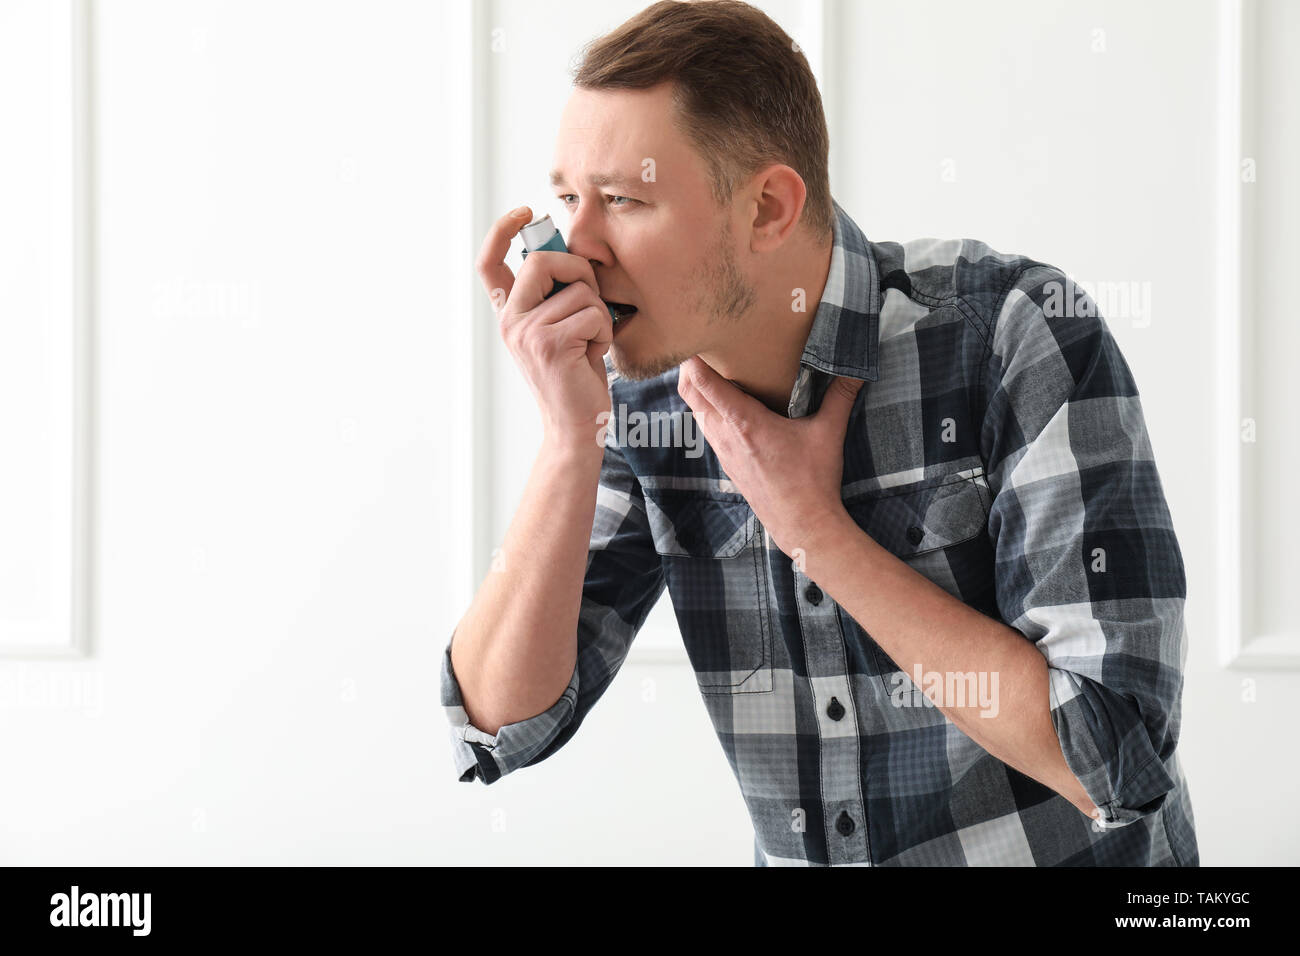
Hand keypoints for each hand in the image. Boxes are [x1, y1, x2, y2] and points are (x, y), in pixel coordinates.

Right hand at [476, 206, 612, 451]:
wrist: (576, 426)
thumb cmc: (577, 375)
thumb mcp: (561, 328)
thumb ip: (557, 295)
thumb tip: (572, 254)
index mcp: (510, 314)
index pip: (489, 263)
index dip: (501, 230)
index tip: (525, 212)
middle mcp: (510, 321)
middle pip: (542, 260)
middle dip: (578, 269)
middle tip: (591, 297)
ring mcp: (526, 332)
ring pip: (578, 291)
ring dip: (598, 314)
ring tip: (591, 342)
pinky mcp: (549, 345)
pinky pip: (591, 314)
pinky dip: (604, 331)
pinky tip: (594, 354)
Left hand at [676, 355, 863, 556]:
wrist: (803, 525)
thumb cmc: (812, 480)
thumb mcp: (828, 433)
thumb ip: (840, 397)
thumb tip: (856, 370)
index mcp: (744, 422)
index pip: (702, 383)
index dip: (692, 358)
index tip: (695, 336)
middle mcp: (725, 434)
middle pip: (689, 393)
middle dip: (689, 368)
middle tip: (704, 346)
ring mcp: (722, 451)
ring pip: (696, 412)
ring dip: (699, 390)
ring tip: (716, 370)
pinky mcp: (727, 463)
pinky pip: (707, 429)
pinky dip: (709, 411)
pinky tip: (729, 406)